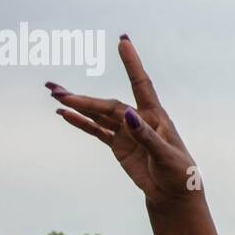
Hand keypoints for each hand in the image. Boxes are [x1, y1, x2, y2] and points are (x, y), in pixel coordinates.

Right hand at [48, 37, 199, 206]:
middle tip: (58, 92)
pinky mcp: (118, 145)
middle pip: (107, 105)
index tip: (123, 42)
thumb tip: (129, 115)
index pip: (142, 85)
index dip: (132, 64)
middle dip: (84, 99)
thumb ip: (147, 136)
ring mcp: (126, 131)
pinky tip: (64, 115)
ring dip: (77, 106)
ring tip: (55, 96)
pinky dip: (80, 123)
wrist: (173, 193)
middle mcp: (138, 119)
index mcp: (155, 116)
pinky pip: (96, 130)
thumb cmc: (179, 172)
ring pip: (98, 115)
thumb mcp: (166, 155)